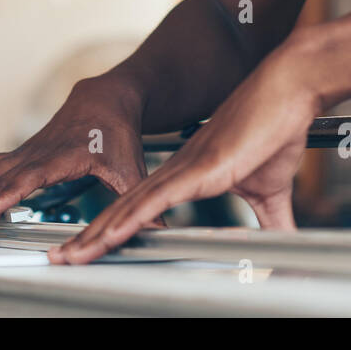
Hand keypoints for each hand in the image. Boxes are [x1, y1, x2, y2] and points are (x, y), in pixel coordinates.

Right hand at [0, 76, 147, 246]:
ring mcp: (25, 151)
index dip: (13, 190)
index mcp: (65, 154)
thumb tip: (162, 228)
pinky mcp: (19, 153)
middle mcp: (39, 151)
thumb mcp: (132, 167)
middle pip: (2, 180)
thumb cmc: (118, 131)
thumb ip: (139, 200)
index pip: (34, 174)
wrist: (105, 98)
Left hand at [47, 43, 321, 263]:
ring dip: (99, 234)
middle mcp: (176, 171)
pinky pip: (156, 198)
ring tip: (70, 256)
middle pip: (123, 210)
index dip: (114, 229)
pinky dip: (131, 218)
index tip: (91, 249)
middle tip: (62, 258)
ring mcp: (184, 169)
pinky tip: (108, 235)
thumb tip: (285, 247)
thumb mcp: (271, 192)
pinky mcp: (198, 168)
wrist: (289, 92)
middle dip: (91, 237)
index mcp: (187, 175)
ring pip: (130, 208)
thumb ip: (272, 222)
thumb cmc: (277, 131)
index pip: (141, 209)